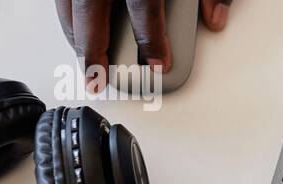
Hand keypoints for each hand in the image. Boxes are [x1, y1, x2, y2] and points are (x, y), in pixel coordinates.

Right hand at [54, 0, 233, 91]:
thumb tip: (216, 17)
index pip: (143, 3)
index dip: (151, 37)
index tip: (158, 63)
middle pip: (90, 6)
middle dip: (93, 46)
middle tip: (100, 77)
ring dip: (74, 31)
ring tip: (86, 61)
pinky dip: (66, 10)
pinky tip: (75, 28)